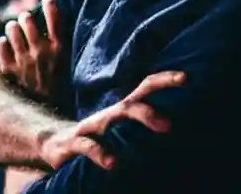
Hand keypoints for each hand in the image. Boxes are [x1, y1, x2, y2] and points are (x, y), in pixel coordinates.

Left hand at [0, 0, 64, 99]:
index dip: (50, 4)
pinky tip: (5, 45)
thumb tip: (57, 32)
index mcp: (59, 50)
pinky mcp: (8, 70)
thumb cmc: (62, 95)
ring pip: (12, 29)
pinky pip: (0, 46)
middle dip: (26, 18)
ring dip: (13, 28)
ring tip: (14, 30)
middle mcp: (40, 51)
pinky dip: (2, 44)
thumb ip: (64, 50)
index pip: (55, 17)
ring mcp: (23, 60)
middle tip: (27, 21)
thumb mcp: (70, 70)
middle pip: (28, 20)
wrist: (47, 120)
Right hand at [38, 70, 185, 169]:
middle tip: (170, 125)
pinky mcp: (73, 144)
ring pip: (111, 121)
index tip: (186, 77)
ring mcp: (90, 128)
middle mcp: (108, 115)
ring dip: (133, 124)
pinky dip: (100, 153)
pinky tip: (113, 163)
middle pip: (131, 103)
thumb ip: (143, 124)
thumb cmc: (98, 138)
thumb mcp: (121, 129)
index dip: (164, 79)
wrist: (54, 144)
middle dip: (150, 109)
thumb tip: (178, 124)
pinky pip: (87, 146)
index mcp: (122, 109)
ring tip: (155, 133)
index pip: (145, 87)